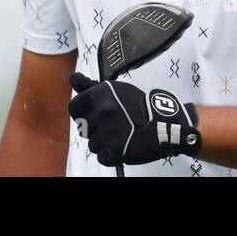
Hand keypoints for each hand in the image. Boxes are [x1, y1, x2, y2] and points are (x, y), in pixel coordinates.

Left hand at [67, 72, 200, 166]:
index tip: (93, 114)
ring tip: (119, 135)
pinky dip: (111, 154)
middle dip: (94, 128)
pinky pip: (102, 156)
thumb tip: (73, 78)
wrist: (164, 123)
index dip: (82, 112)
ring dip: (103, 142)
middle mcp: (102, 112)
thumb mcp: (115, 89)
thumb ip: (91, 86)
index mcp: (100, 94)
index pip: (73, 107)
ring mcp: (108, 132)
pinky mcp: (114, 150)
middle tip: (112, 125)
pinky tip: (122, 145)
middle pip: (83, 127)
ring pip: (92, 144)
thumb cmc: (139, 105)